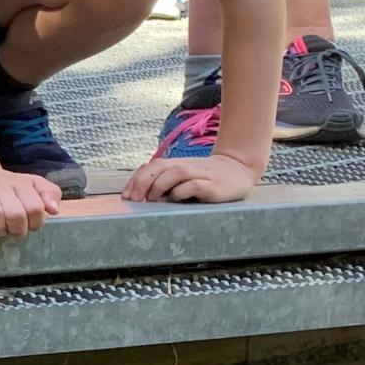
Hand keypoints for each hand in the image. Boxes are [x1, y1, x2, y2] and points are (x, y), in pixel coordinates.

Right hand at [0, 165, 61, 239]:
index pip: (35, 208)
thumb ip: (50, 193)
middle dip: (18, 230)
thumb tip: (54, 210)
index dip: (36, 223)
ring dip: (0, 230)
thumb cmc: (8, 186)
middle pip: (15, 214)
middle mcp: (1, 187)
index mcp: (20, 183)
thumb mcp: (33, 184)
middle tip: (16, 231)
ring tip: (1, 230)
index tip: (31, 225)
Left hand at [125, 148, 260, 204]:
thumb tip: (139, 197)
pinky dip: (182, 191)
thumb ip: (163, 182)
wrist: (238, 169)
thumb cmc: (205, 177)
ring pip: (174, 172)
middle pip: (158, 167)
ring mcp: (200, 174)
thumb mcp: (182, 177)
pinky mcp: (213, 184)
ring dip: (159, 185)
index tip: (126, 197)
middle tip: (134, 200)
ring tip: (152, 200)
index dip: (135, 180)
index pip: (149, 167)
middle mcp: (186, 166)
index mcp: (175, 164)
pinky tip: (177, 199)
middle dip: (142, 182)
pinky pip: (194, 185)